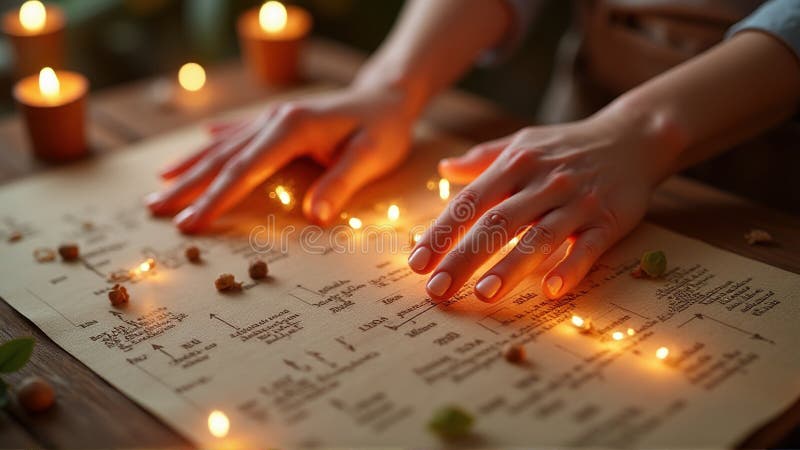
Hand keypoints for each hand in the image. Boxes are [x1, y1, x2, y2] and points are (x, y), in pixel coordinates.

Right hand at [145, 87, 415, 231]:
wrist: (388, 96)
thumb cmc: (384, 128)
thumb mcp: (372, 156)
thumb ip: (341, 184)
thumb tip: (313, 217)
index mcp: (293, 129)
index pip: (245, 170)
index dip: (215, 200)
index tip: (191, 224)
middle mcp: (275, 119)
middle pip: (223, 157)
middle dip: (188, 186)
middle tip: (154, 210)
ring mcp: (273, 117)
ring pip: (223, 144)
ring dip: (191, 166)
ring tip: (160, 185)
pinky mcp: (278, 119)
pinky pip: (238, 132)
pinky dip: (214, 142)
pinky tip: (198, 144)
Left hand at [407, 108, 676, 300]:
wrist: (633, 137)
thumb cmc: (566, 147)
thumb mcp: (523, 143)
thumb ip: (483, 159)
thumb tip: (444, 168)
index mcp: (516, 163)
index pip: (471, 201)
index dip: (442, 232)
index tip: (417, 262)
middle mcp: (543, 182)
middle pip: (497, 224)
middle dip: (464, 258)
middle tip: (437, 290)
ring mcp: (577, 202)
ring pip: (539, 237)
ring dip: (511, 268)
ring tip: (484, 295)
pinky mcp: (609, 220)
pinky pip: (587, 247)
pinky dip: (569, 268)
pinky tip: (550, 291)